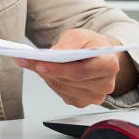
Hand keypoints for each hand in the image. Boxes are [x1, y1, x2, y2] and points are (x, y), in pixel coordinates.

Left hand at [16, 29, 136, 107]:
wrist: (97, 54)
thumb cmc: (91, 45)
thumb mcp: (80, 36)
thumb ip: (68, 44)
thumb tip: (52, 55)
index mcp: (109, 65)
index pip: (81, 72)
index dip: (59, 69)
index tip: (40, 64)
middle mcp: (105, 84)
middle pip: (70, 81)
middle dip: (48, 71)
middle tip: (29, 61)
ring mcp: (94, 96)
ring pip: (64, 88)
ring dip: (47, 77)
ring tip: (33, 64)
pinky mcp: (83, 102)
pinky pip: (62, 94)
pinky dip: (51, 82)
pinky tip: (45, 73)